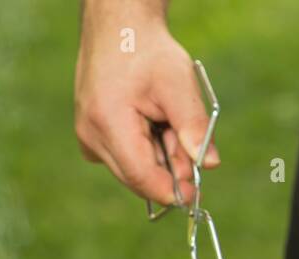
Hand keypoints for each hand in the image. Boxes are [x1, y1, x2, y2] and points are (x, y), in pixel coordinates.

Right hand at [74, 3, 218, 204]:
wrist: (119, 28)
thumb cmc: (148, 50)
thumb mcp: (179, 84)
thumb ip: (194, 126)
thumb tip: (210, 164)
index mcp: (107, 123)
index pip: (141, 177)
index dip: (172, 190)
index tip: (196, 191)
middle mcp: (91, 137)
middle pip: (139, 177)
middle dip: (169, 168)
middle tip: (184, 136)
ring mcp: (88, 139)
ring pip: (134, 170)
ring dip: (159, 155)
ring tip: (164, 119)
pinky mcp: (92, 139)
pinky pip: (126, 159)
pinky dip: (146, 148)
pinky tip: (151, 121)